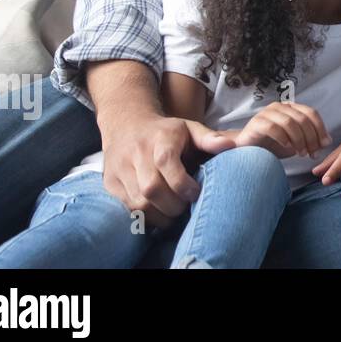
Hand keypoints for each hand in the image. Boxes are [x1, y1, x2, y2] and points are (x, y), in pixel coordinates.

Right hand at [99, 113, 235, 228]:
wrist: (127, 125)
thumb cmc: (166, 132)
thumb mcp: (190, 128)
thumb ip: (210, 138)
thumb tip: (231, 146)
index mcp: (160, 138)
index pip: (166, 162)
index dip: (182, 183)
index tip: (194, 193)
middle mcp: (136, 153)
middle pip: (151, 188)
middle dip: (172, 205)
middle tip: (185, 207)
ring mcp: (119, 169)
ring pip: (137, 203)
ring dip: (159, 215)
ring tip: (173, 213)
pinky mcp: (110, 183)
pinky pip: (126, 208)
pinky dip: (144, 216)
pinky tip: (157, 213)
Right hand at [235, 101, 330, 158]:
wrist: (246, 149)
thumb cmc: (273, 145)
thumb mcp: (296, 143)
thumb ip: (311, 140)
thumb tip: (327, 141)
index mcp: (291, 108)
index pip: (311, 113)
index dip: (320, 128)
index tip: (325, 144)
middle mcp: (280, 107)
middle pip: (302, 118)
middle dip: (311, 137)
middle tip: (312, 153)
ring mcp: (267, 113)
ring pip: (290, 122)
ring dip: (299, 139)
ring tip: (301, 153)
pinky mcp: (256, 123)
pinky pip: (273, 127)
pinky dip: (283, 137)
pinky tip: (287, 147)